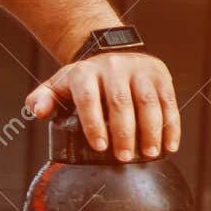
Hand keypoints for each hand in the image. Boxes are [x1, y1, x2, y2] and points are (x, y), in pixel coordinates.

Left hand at [23, 51, 180, 161]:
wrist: (110, 52)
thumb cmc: (81, 80)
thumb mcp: (58, 86)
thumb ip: (42, 99)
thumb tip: (40, 111)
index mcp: (85, 73)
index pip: (89, 98)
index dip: (94, 124)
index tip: (99, 147)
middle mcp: (113, 67)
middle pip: (121, 102)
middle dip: (124, 132)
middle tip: (124, 158)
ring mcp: (140, 69)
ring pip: (148, 101)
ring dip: (151, 130)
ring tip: (149, 155)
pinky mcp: (160, 74)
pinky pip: (168, 101)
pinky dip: (171, 125)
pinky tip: (169, 146)